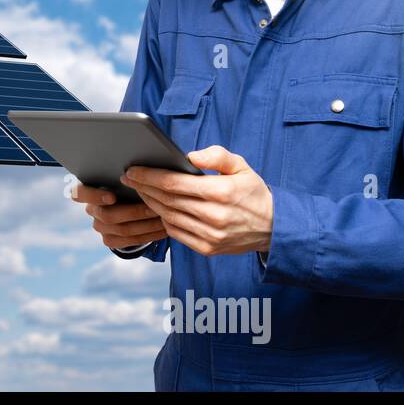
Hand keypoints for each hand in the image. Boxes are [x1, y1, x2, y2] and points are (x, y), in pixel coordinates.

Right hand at [70, 181, 168, 250]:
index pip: (79, 194)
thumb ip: (127, 175)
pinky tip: (163, 230)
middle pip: (108, 215)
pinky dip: (149, 235)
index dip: (95, 197)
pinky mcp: (110, 240)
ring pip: (123, 229)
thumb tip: (143, 169)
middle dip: (135, 212)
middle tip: (155, 207)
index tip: (113, 197)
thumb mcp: (122, 178)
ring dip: (147, 224)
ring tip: (165, 217)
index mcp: (88, 191)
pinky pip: (130, 241)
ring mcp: (100, 227)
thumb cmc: (127, 185)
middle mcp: (91, 210)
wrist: (127, 206)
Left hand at [119, 145, 272, 256]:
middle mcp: (214, 216)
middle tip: (128, 178)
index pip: (174, 183)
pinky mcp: (207, 248)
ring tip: (140, 190)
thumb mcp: (241, 166)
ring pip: (168, 217)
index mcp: (221, 192)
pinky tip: (158, 208)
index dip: (149, 176)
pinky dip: (164, 219)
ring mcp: (209, 235)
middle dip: (143, 187)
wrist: (274, 228)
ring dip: (150, 203)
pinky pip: (176, 232)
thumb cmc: (253, 192)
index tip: (133, 170)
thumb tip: (189, 156)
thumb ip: (216, 156)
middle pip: (166, 200)